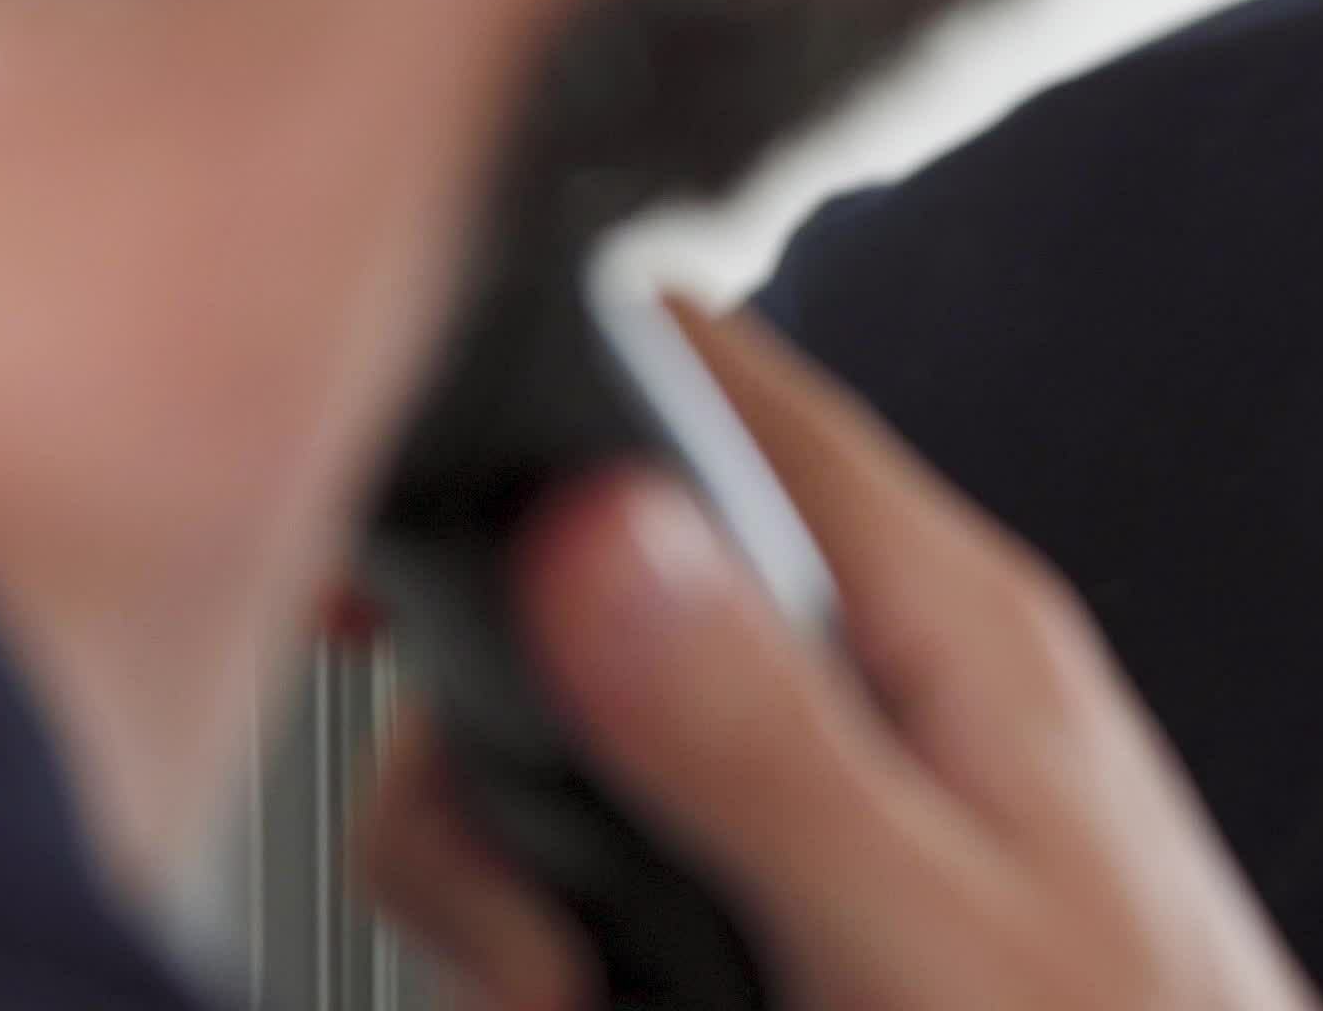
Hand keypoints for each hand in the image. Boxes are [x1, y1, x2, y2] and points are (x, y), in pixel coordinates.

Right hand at [358, 301, 1319, 1010]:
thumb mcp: (921, 924)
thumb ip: (763, 734)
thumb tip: (600, 525)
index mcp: (936, 608)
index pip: (707, 374)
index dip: (525, 403)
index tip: (387, 541)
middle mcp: (879, 660)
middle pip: (590, 579)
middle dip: (495, 739)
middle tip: (517, 914)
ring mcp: (834, 775)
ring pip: (576, 740)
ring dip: (515, 884)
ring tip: (575, 1002)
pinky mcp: (801, 880)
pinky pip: (618, 858)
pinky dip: (566, 946)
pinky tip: (601, 1005)